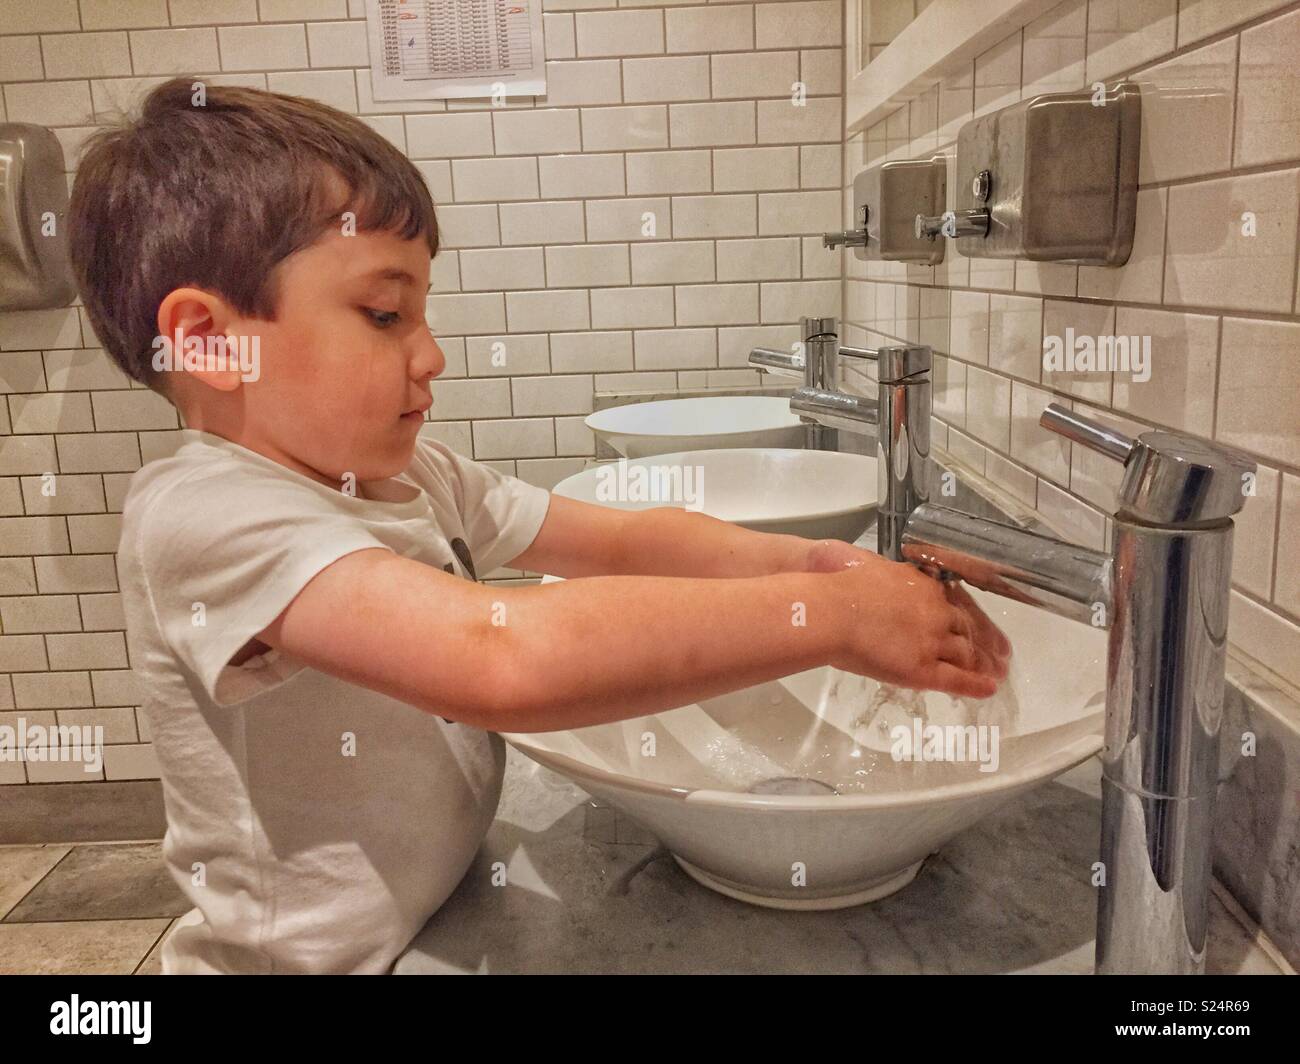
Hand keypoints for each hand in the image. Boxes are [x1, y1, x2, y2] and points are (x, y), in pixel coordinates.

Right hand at [809, 540, 1010, 698]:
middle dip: (982, 639)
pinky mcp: (924, 668)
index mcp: (922, 585)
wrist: (832, 611)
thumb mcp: (865, 565)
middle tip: (997, 650)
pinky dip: (975, 685)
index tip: (967, 621)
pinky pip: (957, 679)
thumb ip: (880, 572)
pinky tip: (988, 689)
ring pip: (966, 653)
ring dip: (983, 663)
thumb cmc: (839, 586)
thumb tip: (872, 569)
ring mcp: (933, 640)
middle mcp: (936, 610)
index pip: (952, 601)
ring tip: (996, 672)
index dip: (961, 614)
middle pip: (964, 626)